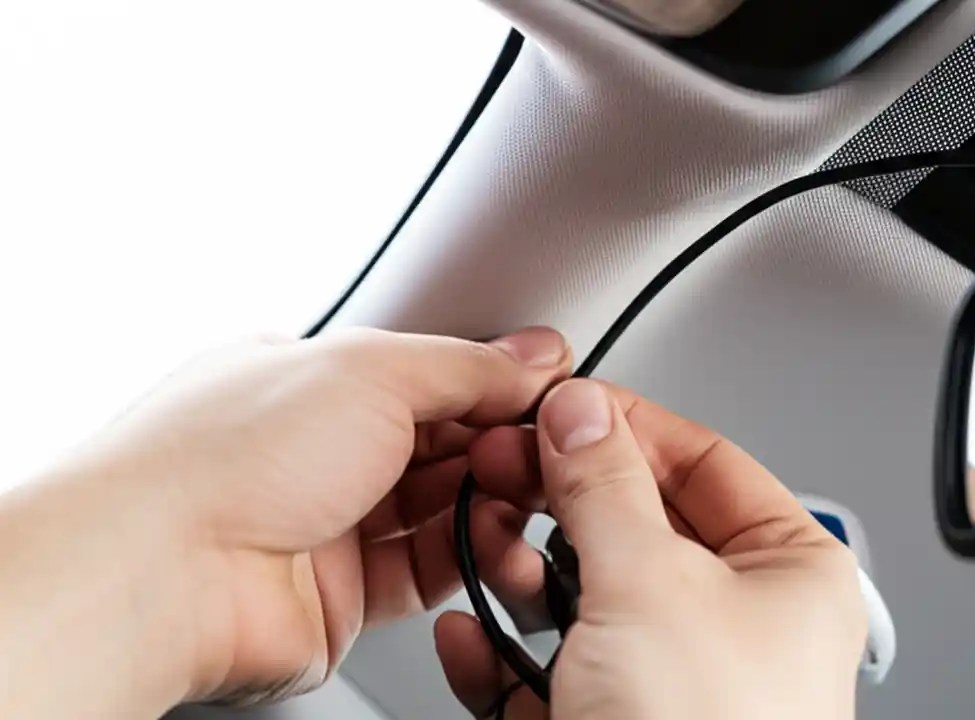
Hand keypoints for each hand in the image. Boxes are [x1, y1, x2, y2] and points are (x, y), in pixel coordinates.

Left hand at [2, 326, 569, 715]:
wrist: (164, 574)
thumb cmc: (224, 459)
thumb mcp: (371, 370)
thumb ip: (465, 366)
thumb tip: (531, 357)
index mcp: (312, 382)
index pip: (427, 374)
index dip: (492, 380)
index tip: (549, 389)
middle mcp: (317, 452)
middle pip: (439, 442)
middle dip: (500, 440)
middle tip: (548, 442)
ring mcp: (327, 525)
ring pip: (440, 507)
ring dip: (491, 496)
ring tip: (528, 487)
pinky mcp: (342, 593)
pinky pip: (427, 569)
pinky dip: (470, 551)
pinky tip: (498, 533)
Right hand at [437, 380, 866, 718]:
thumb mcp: (653, 586)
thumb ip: (606, 488)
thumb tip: (582, 412)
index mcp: (789, 572)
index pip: (703, 460)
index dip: (626, 423)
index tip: (560, 405)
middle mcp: (739, 624)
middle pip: (636, 525)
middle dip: (561, 500)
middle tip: (508, 468)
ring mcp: (673, 682)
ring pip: (587, 598)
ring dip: (524, 572)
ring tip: (482, 546)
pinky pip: (551, 673)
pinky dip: (504, 653)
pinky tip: (470, 636)